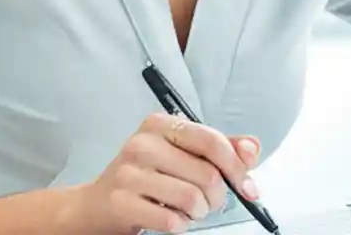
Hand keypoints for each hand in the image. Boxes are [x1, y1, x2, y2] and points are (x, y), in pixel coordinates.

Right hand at [66, 112, 261, 233]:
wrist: (98, 204)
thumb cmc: (147, 176)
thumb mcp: (183, 154)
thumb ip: (221, 148)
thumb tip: (252, 149)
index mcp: (161, 125)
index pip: (212, 142)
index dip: (237, 168)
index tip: (249, 188)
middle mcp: (143, 144)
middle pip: (207, 174)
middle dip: (217, 197)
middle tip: (208, 203)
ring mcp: (129, 173)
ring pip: (192, 199)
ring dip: (199, 212)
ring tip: (189, 210)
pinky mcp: (121, 202)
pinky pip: (172, 221)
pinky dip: (180, 226)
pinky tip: (171, 219)